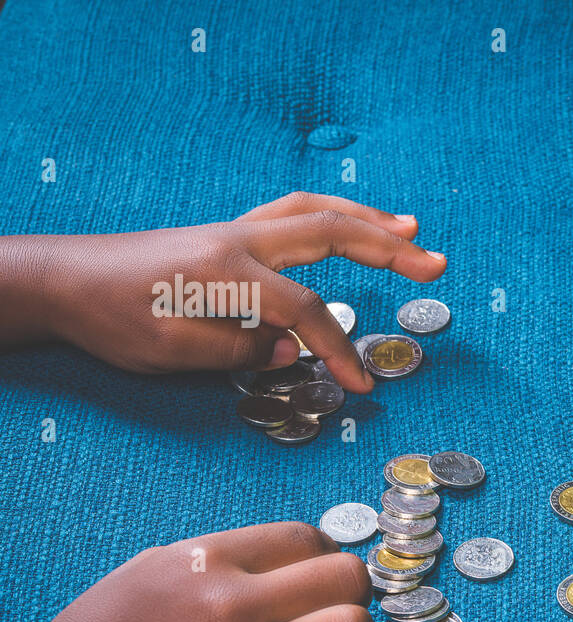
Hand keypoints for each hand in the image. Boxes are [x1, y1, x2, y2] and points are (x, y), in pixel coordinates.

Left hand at [0, 192, 445, 392]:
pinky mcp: (226, 236)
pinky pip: (291, 214)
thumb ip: (236, 348)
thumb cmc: (110, 317)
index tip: (360, 385)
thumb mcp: (170, 352)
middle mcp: (239, 241)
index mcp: (229, 272)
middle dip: (388, 248)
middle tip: (435, 262)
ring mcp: (233, 232)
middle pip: (329, 234)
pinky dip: (331, 216)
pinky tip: (349, 225)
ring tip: (409, 229)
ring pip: (313, 212)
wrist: (63, 279)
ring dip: (366, 219)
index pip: (305, 311)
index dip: (338, 348)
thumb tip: (289, 348)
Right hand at [0, 522, 375, 621]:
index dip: (323, 555)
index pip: (305, 536)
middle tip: (334, 612)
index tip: (318, 577)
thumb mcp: (148, 573)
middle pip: (346, 577)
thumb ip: (220, 560)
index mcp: (203, 562)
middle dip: (351, 593)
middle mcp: (229, 608)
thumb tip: (289, 557)